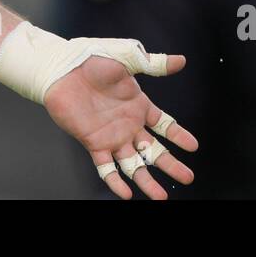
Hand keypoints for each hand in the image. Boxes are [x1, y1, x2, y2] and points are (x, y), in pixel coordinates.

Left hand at [44, 55, 197, 199]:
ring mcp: (112, 136)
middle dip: (171, 165)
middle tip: (188, 177)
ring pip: (134, 164)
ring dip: (147, 182)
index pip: (165, 125)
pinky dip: (115, 182)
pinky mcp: (94, 143)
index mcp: (139, 105)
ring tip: (160, 198)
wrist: (62, 68)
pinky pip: (106, 167)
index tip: (194, 146)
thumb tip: (181, 60)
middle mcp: (128, 125)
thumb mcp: (127, 59)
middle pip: (154, 151)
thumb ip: (154, 64)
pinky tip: (127, 194)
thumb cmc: (92, 59)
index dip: (179, 135)